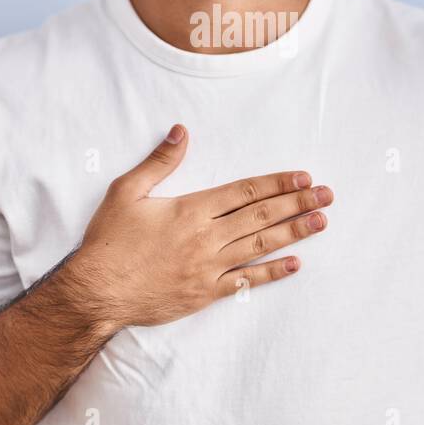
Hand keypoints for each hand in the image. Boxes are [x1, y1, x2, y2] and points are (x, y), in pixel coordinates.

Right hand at [67, 124, 334, 328]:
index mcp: (191, 210)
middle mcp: (207, 238)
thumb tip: (182, 132)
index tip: (302, 177)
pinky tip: (295, 263)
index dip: (276, 183)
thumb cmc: (109, 241)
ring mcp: (209, 268)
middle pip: (261, 216)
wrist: (97, 292)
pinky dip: (273, 273)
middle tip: (326, 195)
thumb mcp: (127, 191)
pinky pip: (247, 281)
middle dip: (297, 203)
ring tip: (321, 221)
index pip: (245, 192)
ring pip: (261, 246)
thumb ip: (159, 162)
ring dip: (294, 232)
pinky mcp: (206, 293)